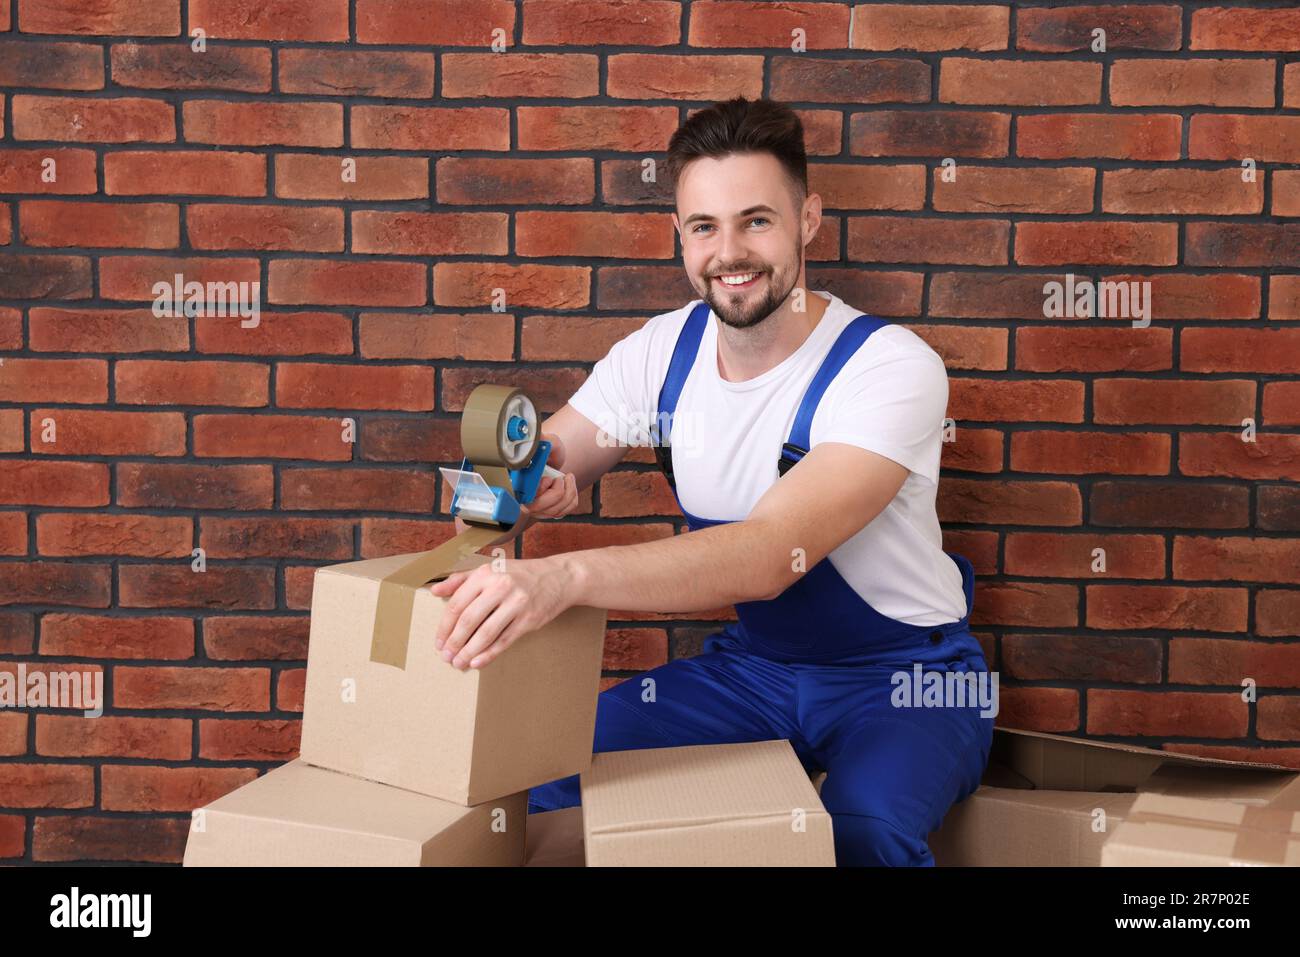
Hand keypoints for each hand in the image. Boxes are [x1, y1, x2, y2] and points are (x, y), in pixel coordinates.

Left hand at [428, 556, 573, 669]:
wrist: (558, 577)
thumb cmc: (519, 575)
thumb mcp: (489, 570)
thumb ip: (460, 580)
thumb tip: (434, 592)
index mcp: (485, 574)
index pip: (457, 604)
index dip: (445, 626)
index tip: (439, 642)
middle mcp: (500, 586)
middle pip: (469, 620)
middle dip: (455, 642)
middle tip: (446, 657)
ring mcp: (516, 603)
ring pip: (486, 633)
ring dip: (469, 651)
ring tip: (459, 662)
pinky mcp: (529, 619)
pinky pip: (504, 640)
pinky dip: (489, 654)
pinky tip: (477, 662)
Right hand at [526, 432, 578, 520]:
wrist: (551, 457)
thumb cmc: (546, 450)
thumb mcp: (546, 441)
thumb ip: (542, 438)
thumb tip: (539, 436)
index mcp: (518, 481)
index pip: (523, 496)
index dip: (538, 490)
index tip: (547, 478)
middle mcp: (523, 497)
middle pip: (539, 507)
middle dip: (557, 492)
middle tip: (561, 477)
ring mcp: (536, 506)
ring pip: (554, 511)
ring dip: (568, 493)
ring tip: (568, 479)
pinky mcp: (548, 511)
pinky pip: (563, 511)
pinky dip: (571, 499)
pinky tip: (570, 487)